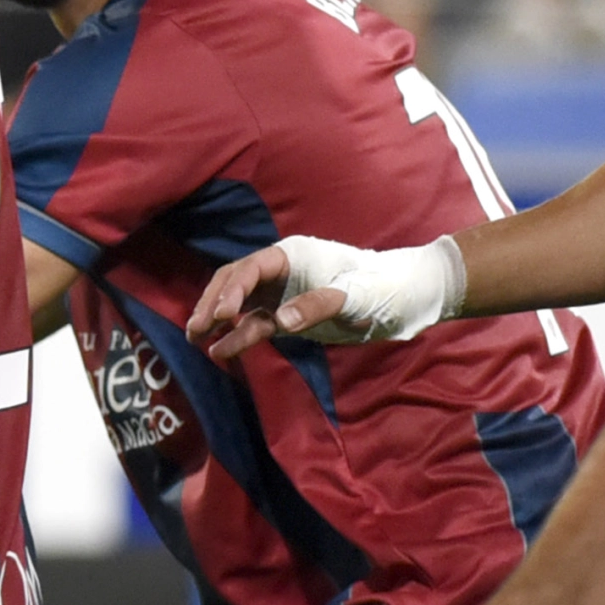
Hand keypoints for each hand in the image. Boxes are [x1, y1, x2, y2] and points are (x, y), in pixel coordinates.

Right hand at [189, 236, 464, 360]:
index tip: (221, 315)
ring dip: (218, 318)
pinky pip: (255, 324)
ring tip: (195, 338)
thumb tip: (280, 322)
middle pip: (235, 281)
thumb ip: (317, 306)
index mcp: (293, 255)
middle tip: (197, 327)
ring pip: (240, 303)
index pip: (251, 268)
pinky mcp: (289, 315)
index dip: (231, 290)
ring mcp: (283, 293)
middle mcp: (282, 271)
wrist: (409, 297)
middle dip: (213, 302)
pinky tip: (221, 350)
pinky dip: (238, 335)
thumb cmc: (385, 287)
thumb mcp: (354, 296)